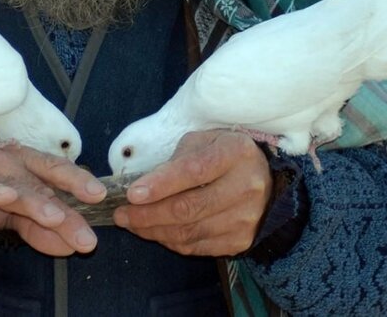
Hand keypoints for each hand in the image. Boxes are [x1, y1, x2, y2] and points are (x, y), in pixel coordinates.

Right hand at [0, 144, 106, 255]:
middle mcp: (11, 164)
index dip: (78, 180)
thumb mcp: (17, 213)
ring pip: (15, 189)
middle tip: (86, 234)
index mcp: (28, 165)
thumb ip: (42, 230)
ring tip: (55, 217)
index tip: (99, 195)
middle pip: (42, 185)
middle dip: (66, 209)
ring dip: (35, 202)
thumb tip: (72, 247)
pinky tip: (7, 196)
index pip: (57, 170)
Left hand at [112, 129, 273, 255]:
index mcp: (236, 153)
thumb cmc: (224, 154)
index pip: (194, 171)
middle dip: (148, 214)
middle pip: (189, 208)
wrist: (264, 180)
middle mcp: (246, 187)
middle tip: (121, 213)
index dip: (161, 184)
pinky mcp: (240, 241)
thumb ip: (177, 159)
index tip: (132, 193)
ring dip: (154, 230)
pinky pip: (196, 246)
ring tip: (131, 223)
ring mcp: (245, 218)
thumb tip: (143, 186)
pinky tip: (155, 231)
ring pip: (189, 231)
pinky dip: (170, 240)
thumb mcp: (204, 141)